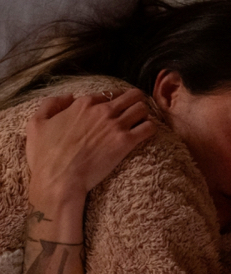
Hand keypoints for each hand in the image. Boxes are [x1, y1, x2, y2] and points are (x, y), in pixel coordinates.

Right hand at [26, 89, 156, 201]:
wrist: (59, 179)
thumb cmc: (45, 156)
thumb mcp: (37, 124)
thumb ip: (51, 104)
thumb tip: (69, 96)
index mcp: (83, 104)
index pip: (109, 93)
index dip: (115, 100)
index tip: (117, 108)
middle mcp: (102, 110)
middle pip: (131, 96)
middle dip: (135, 102)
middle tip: (134, 113)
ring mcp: (116, 125)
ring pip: (142, 108)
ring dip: (144, 114)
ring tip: (140, 123)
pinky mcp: (126, 142)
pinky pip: (149, 127)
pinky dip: (150, 128)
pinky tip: (145, 134)